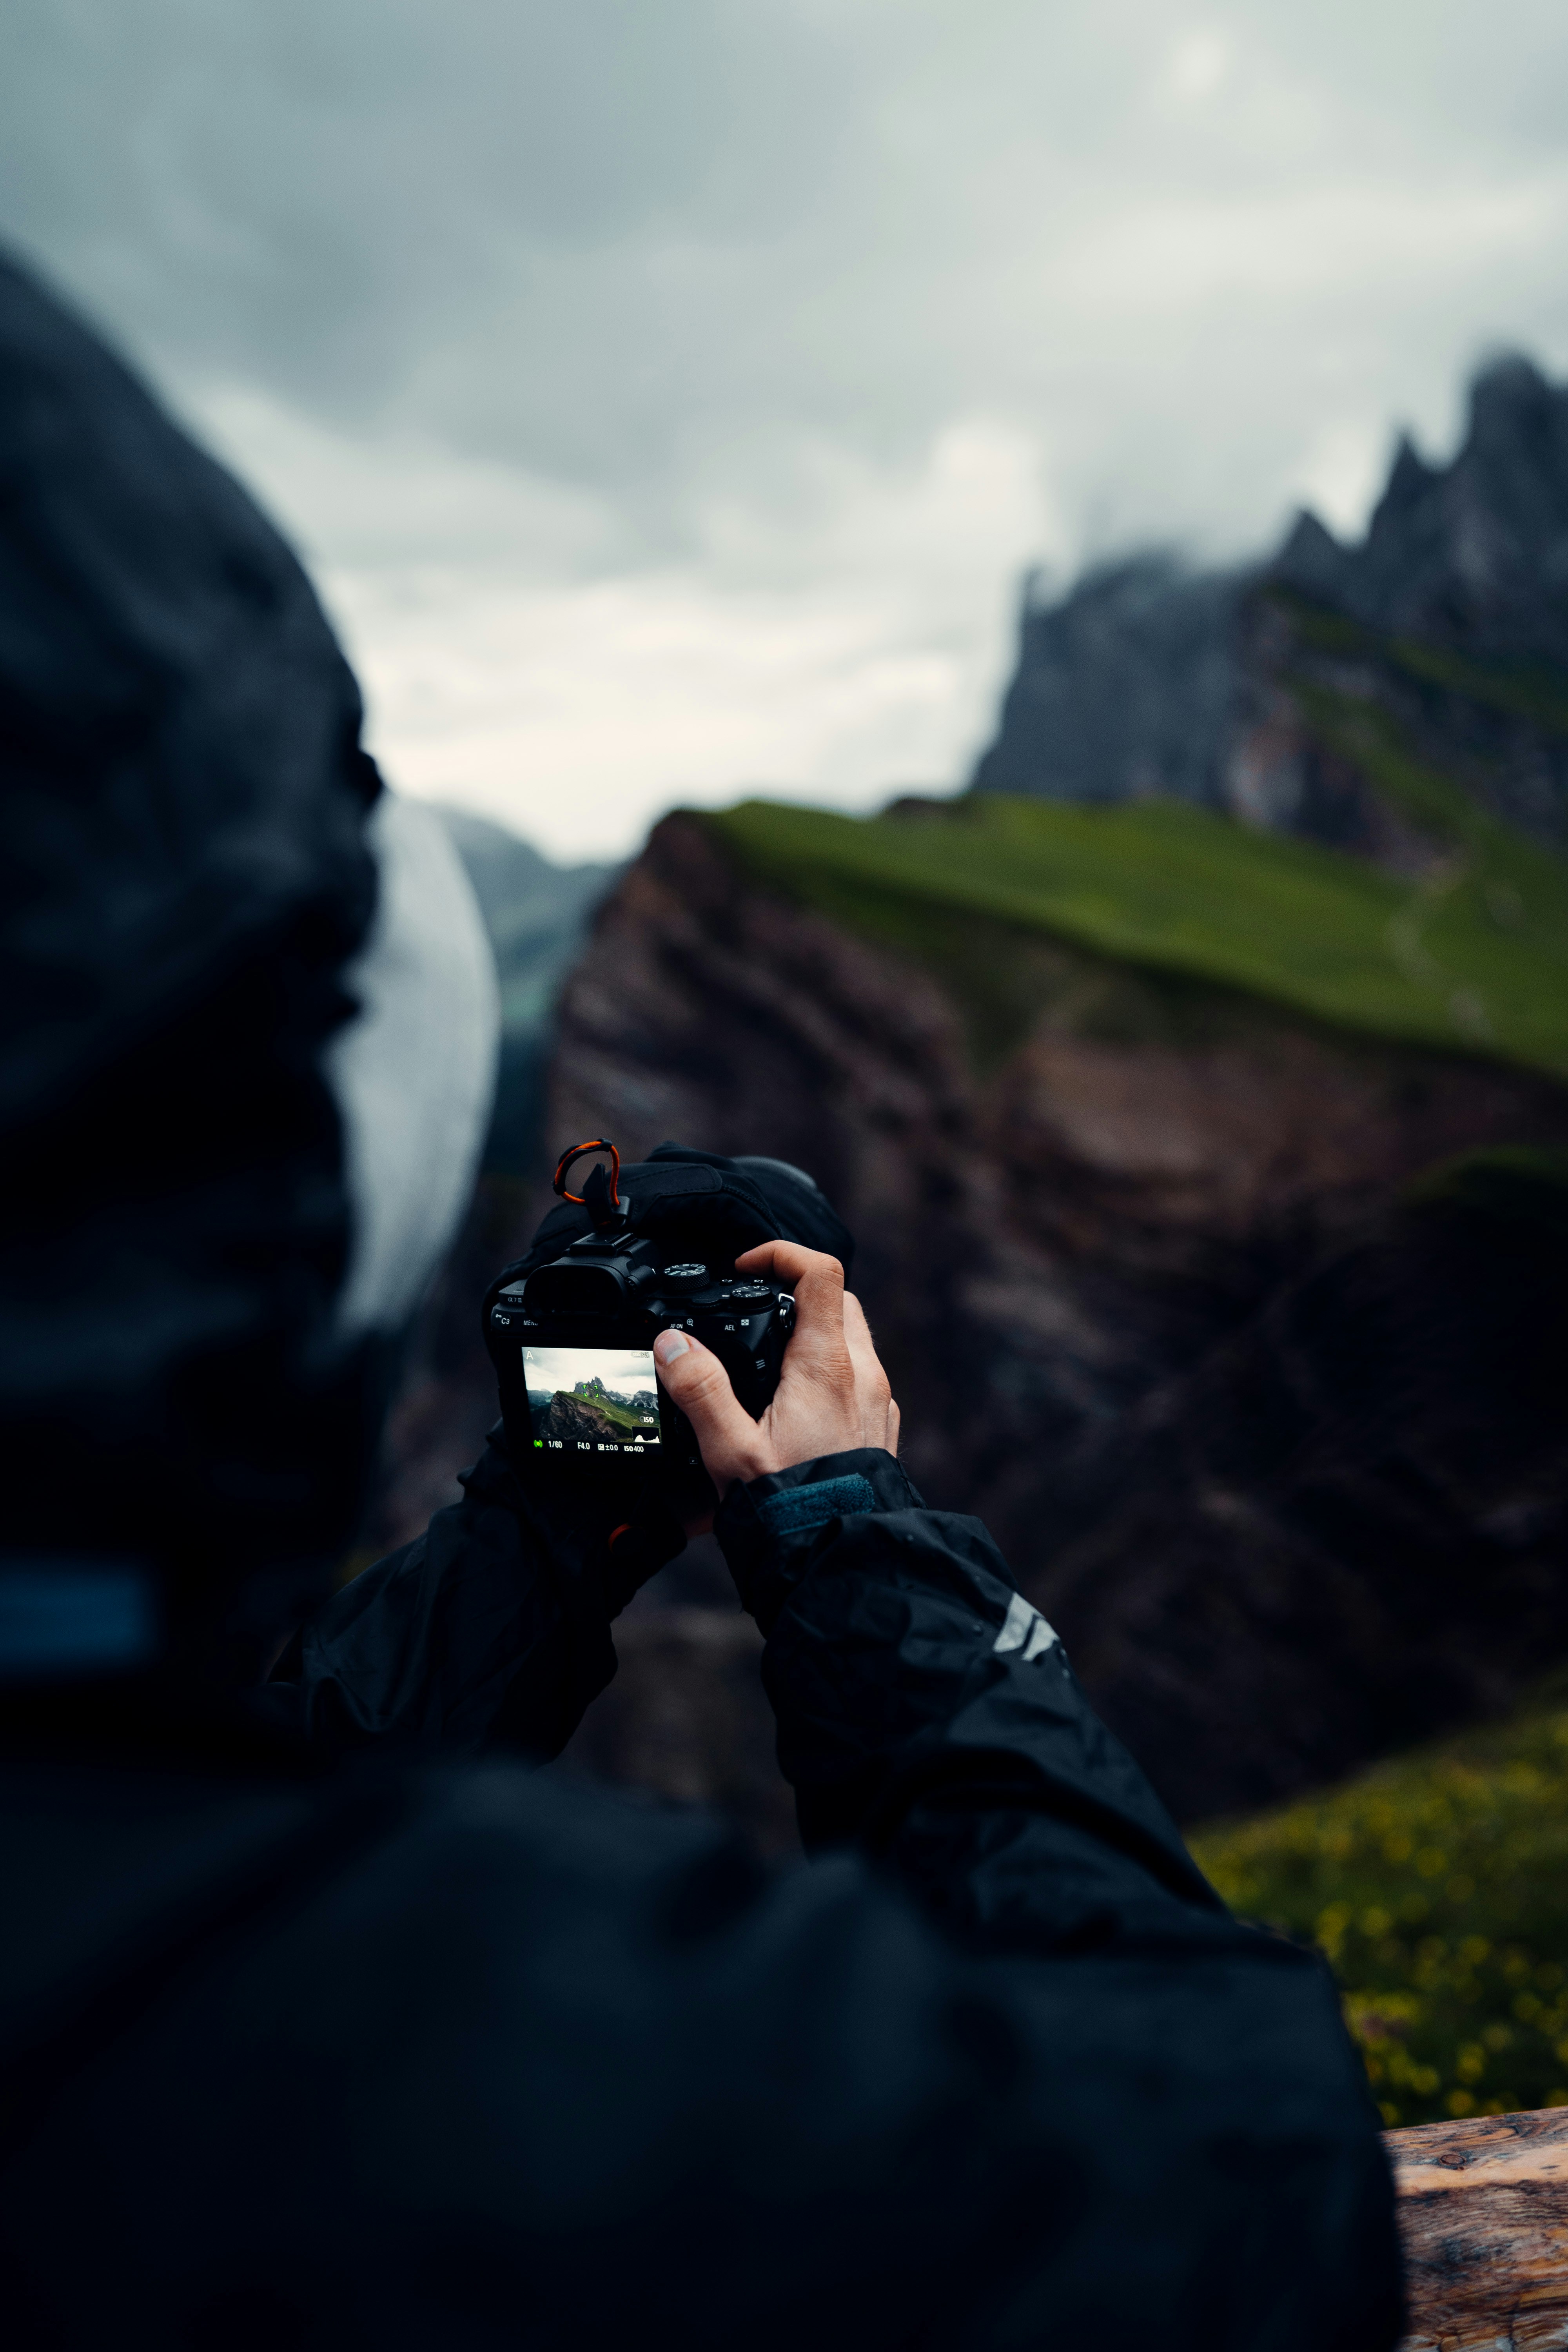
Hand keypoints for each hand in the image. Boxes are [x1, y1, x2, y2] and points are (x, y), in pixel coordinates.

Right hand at [652, 1241, 899, 1502]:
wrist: (841, 1561)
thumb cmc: (792, 1508)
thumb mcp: (729, 1450)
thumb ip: (699, 1390)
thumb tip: (672, 1343)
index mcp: (827, 1365)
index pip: (821, 1273)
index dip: (781, 1254)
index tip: (745, 1269)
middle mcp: (863, 1375)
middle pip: (838, 1301)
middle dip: (795, 1294)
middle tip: (753, 1315)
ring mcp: (879, 1402)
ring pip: (851, 1340)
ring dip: (813, 1336)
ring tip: (767, 1366)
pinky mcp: (882, 1428)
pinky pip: (859, 1379)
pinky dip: (829, 1373)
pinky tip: (795, 1408)